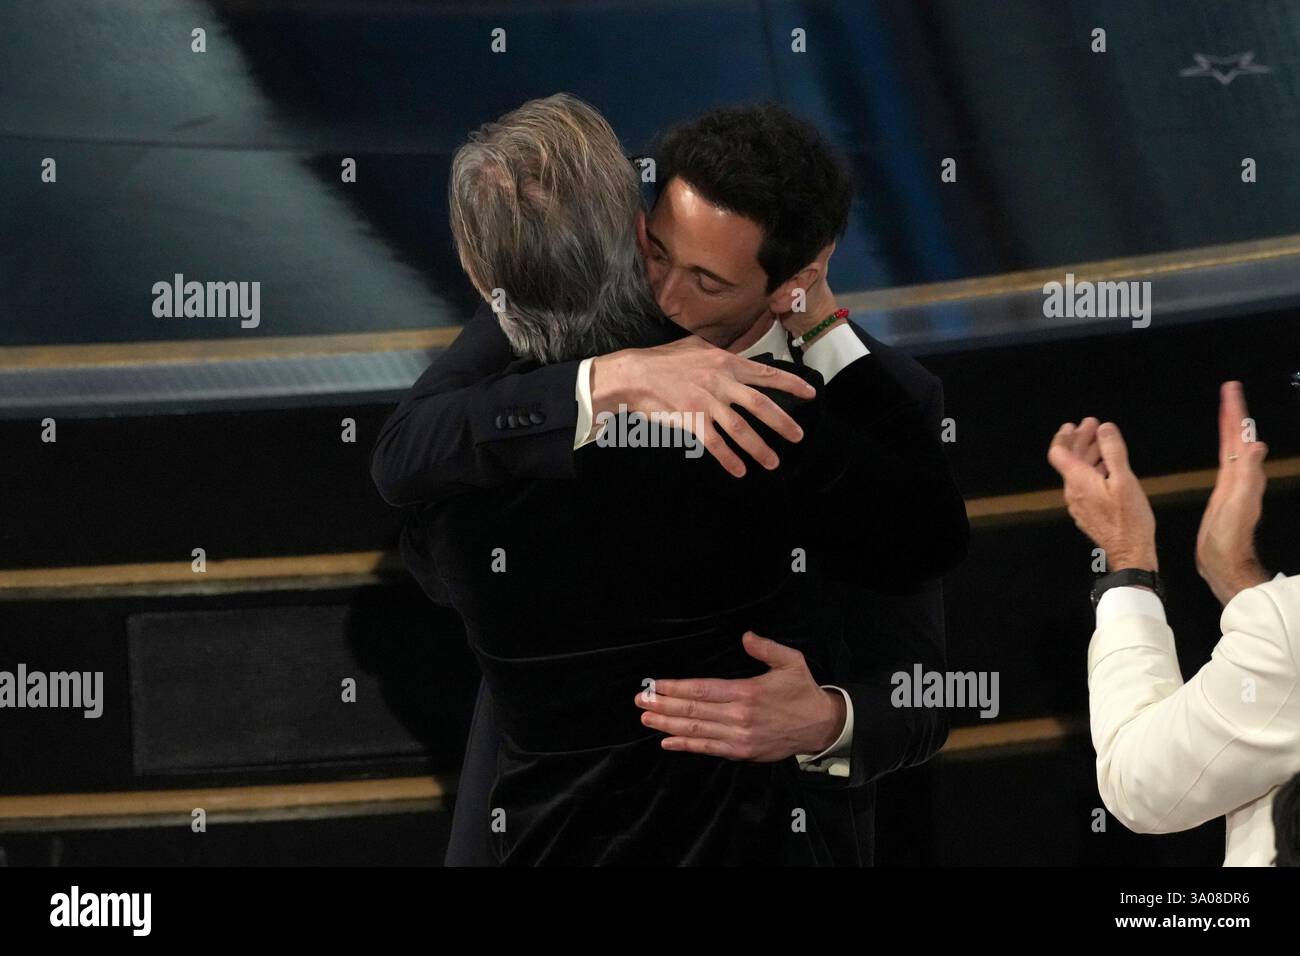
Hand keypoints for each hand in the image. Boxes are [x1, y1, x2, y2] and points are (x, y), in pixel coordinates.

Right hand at [591, 336, 814, 477]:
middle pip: (760, 405)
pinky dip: (728, 459)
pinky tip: (739, 470)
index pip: (765, 374)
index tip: (810, 393)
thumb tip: (737, 357)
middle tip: (798, 436)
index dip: (790, 384)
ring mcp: (706, 402)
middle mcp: (720, 382)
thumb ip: (720, 354)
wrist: (634, 374)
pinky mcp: (691, 420)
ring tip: (773, 462)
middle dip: (782, 423)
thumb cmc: (663, 361)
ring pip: (740, 429)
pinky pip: (715, 443)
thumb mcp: (696, 347)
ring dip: (759, 448)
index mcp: (725, 363)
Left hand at [634, 631, 844, 760]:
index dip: (676, 688)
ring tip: (646, 718)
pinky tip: (667, 741)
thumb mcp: (790, 661)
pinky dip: (686, 745)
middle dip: (664, 705)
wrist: (820, 726)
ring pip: (696, 731)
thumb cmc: (802, 690)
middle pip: (693, 711)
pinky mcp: (742, 752)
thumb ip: (766, 648)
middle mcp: (740, 717)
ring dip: (668, 724)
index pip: (703, 690)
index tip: (655, 685)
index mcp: (747, 693)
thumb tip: (745, 636)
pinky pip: (708, 749)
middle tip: (641, 700)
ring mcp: (740, 737)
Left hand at [1047, 417, 1157, 571]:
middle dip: (1081, 441)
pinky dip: (1093, 471)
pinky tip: (1107, 468)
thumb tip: (1104, 429)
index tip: (1073, 425)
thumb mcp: (1125, 480)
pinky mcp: (1087, 513)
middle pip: (1070, 461)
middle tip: (1094, 427)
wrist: (1130, 552)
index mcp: (1078, 481)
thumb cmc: (1129, 519)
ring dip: (1089, 455)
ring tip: (1104, 443)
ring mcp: (1079, 504)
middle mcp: (1073, 492)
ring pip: (1078, 473)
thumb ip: (1113, 452)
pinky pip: (1085, 486)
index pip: (1059, 453)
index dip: (1064, 436)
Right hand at [1196, 381, 1270, 603]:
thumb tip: (1255, 446)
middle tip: (1230, 391)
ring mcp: (1234, 484)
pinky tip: (1224, 445)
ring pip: (1232, 446)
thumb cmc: (1229, 538)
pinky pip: (1225, 460)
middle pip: (1236, 437)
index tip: (1231, 391)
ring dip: (1230, 427)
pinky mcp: (1224, 492)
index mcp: (1242, 475)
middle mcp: (1241, 476)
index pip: (1238, 436)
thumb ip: (1248, 475)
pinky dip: (1224, 445)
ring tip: (1227, 411)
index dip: (1235, 413)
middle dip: (1234, 413)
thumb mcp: (1239, 504)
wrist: (1222, 561)